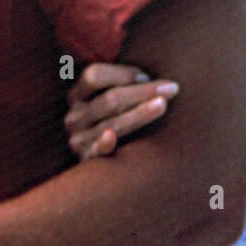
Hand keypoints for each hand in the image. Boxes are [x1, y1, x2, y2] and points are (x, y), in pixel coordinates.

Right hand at [64, 63, 178, 160]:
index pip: (94, 75)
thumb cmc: (117, 121)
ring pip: (111, 123)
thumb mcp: (111, 100)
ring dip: (139, 113)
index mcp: (78, 96)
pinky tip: (111, 137)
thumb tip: (159, 78)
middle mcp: (74, 117)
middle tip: (171, 89)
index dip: (123, 74)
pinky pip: (96, 152)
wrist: (103, 172)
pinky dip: (103, 143)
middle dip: (142, 92)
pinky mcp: (87, 160)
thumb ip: (124, 85)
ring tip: (162, 104)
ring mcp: (78, 139)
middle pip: (109, 99)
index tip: (148, 76)